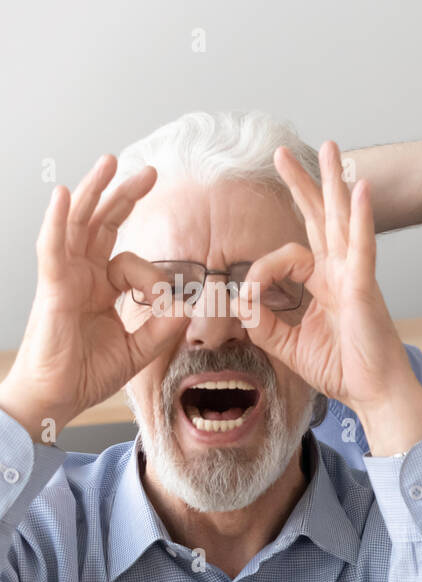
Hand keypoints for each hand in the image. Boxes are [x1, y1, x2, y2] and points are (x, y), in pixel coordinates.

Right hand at [0, 157, 184, 439]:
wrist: (58, 399)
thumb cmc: (87, 374)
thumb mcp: (139, 350)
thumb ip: (163, 328)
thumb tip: (187, 306)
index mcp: (100, 288)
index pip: (130, 260)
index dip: (156, 275)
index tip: (167, 302)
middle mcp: (81, 276)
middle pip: (101, 224)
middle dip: (124, 195)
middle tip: (149, 172)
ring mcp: (65, 278)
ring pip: (78, 223)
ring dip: (94, 190)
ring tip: (110, 162)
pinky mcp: (53, 288)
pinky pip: (54, 247)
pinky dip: (57, 219)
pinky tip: (62, 194)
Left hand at [245, 142, 421, 453]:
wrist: (376, 394)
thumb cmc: (344, 371)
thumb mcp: (289, 346)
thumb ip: (263, 323)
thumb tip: (241, 301)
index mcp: (323, 285)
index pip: (287, 255)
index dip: (261, 269)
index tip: (249, 297)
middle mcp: (340, 274)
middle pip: (320, 219)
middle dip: (303, 184)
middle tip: (284, 153)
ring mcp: (356, 277)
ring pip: (342, 220)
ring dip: (335, 183)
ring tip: (333, 150)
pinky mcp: (366, 288)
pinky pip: (363, 246)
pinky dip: (363, 217)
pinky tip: (362, 188)